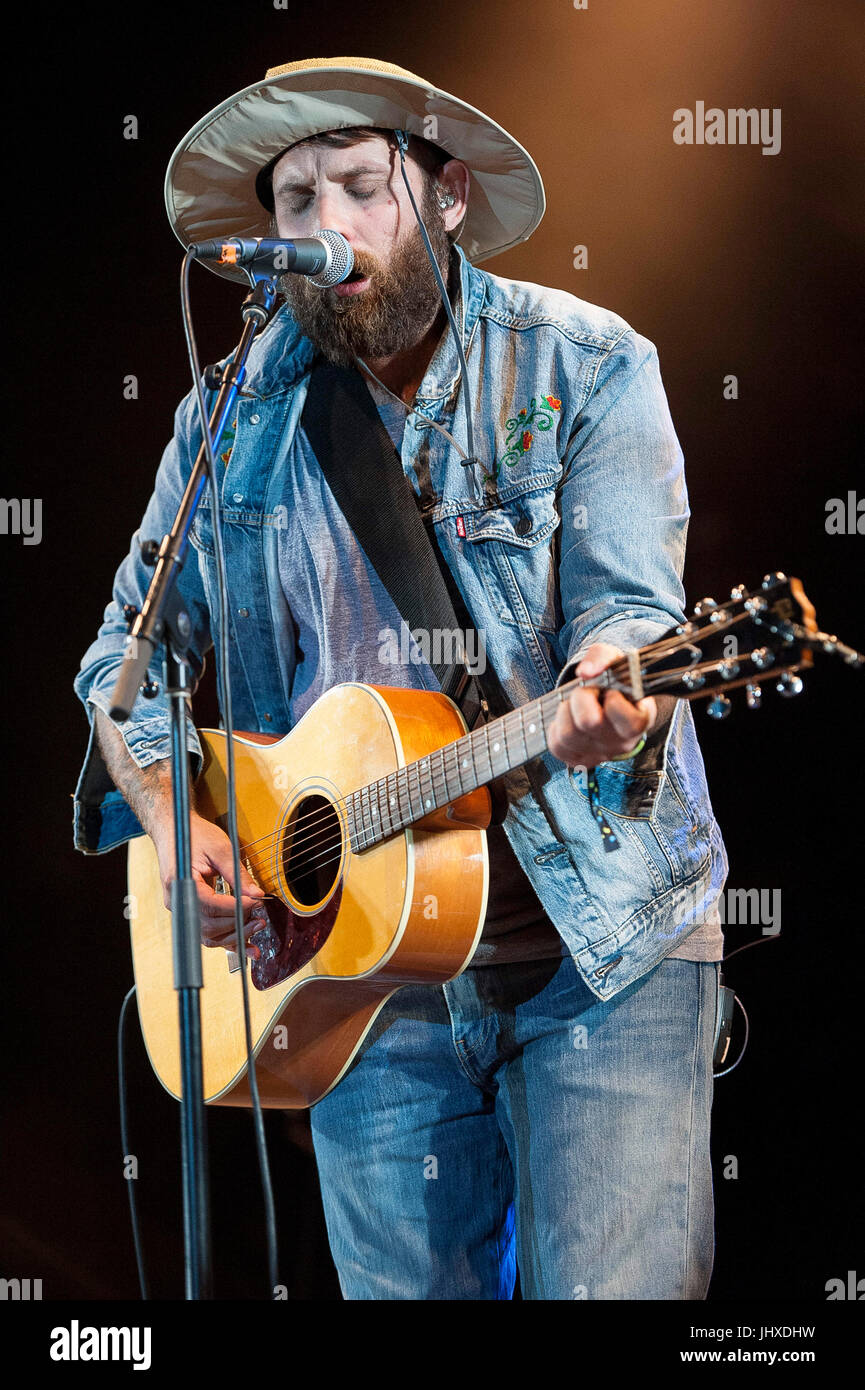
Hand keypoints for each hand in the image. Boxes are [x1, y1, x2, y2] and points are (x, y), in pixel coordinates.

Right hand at [154, 812, 267, 951]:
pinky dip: (228, 940)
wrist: (175, 829)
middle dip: (238, 925)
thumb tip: (257, 895)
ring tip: (258, 926)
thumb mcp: (221, 849)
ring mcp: (182, 909)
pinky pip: (208, 932)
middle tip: (260, 916)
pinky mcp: (190, 911)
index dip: (236, 908)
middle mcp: (177, 901)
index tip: (257, 903)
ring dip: (235, 936)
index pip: (210, 906)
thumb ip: (238, 874)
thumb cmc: (194, 835)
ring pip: (209, 936)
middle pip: (209, 926)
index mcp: (181, 883)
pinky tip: (247, 947)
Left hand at [547, 643, 655, 770]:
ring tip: (575, 704)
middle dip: (581, 698)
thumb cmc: (613, 681)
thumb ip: (602, 657)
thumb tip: (585, 672)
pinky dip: (556, 728)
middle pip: (589, 723)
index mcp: (640, 720)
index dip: (614, 700)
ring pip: (568, 736)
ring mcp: (600, 755)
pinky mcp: (580, 761)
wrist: (606, 700)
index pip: (630, 721)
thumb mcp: (613, 660)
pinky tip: (567, 719)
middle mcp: (622, 743)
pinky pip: (556, 746)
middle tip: (587, 692)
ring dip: (565, 712)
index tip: (612, 691)